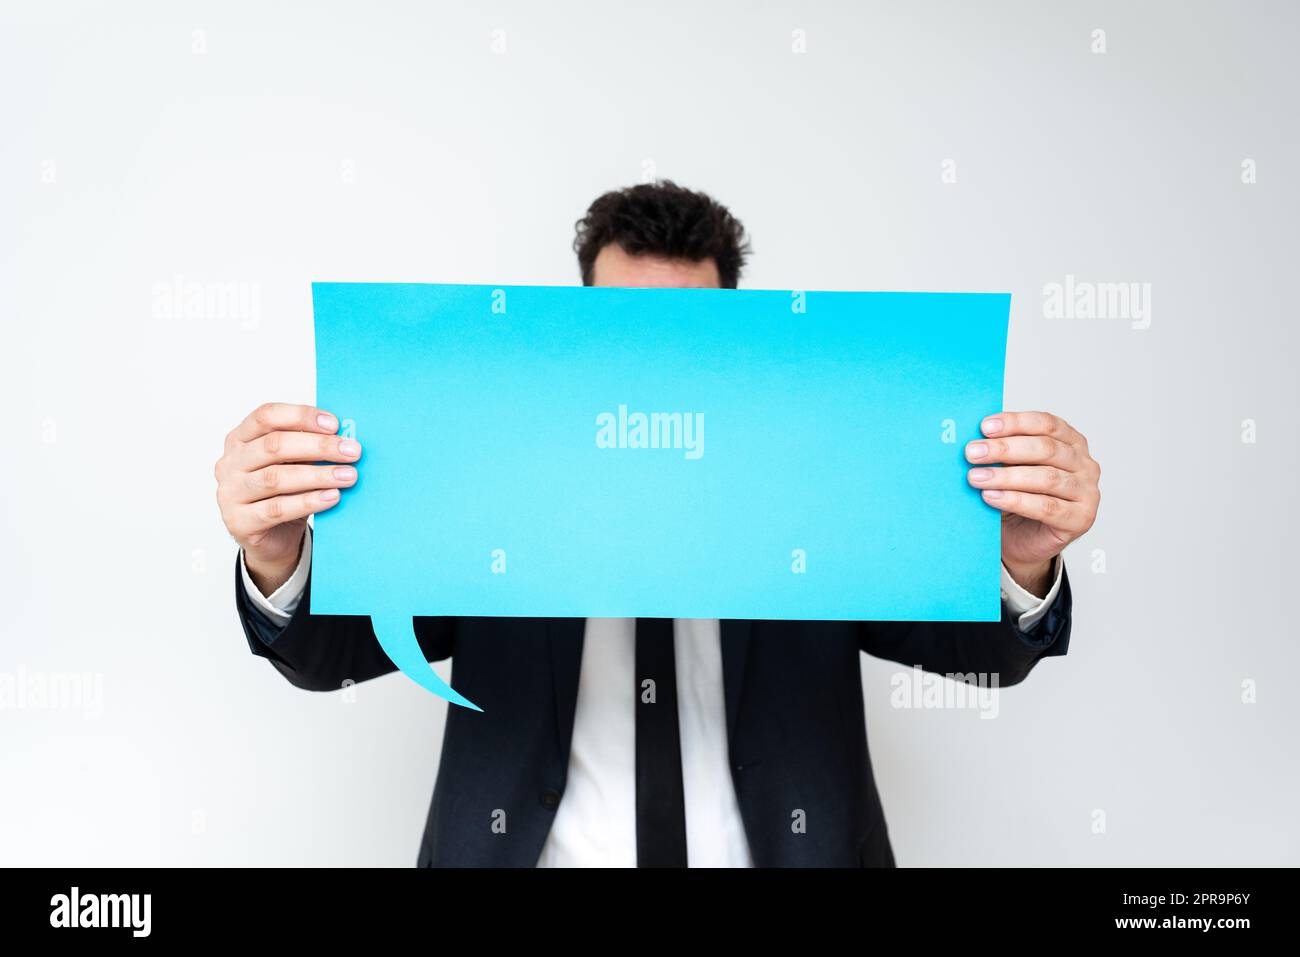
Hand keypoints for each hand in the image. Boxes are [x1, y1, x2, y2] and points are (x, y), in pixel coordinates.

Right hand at [214, 403, 360, 595]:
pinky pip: (277, 509)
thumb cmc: (285, 493)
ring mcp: (231, 493)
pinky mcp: (239, 522)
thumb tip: (343, 436)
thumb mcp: (294, 464)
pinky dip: (308, 501)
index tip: (334, 424)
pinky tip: (332, 497)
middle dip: (318, 446)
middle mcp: (230, 463)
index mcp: (240, 439)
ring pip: (276, 478)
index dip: (301, 416)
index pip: (266, 416)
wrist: (273, 539)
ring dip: (318, 475)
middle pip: (274, 446)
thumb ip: (308, 447)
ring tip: (348, 476)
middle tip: (352, 451)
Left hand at [965, 411, 1100, 595]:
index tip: (984, 426)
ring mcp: (1087, 492)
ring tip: (976, 477)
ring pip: (1046, 478)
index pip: (1046, 424)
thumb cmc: (1017, 498)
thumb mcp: (1010, 468)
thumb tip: (976, 439)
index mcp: (1071, 441)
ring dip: (1006, 477)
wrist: (1022, 540)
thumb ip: (1002, 452)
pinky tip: (991, 497)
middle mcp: (1084, 464)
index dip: (1015, 422)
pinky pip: (1046, 507)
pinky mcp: (1081, 518)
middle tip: (972, 453)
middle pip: (1046, 449)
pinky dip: (1015, 500)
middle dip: (1004, 449)